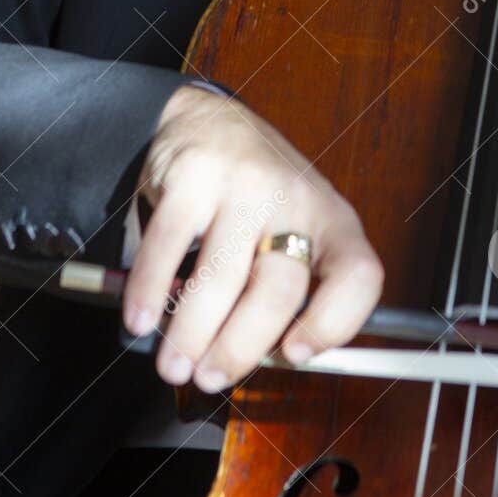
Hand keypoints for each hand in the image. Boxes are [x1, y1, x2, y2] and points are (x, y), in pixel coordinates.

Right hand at [123, 84, 382, 392]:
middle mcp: (295, 199)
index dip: (335, 323)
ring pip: (221, 277)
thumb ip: (289, 290)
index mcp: (332, 220)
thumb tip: (261, 363)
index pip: (357, 275)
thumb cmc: (256, 194)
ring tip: (172, 365)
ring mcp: (245, 183)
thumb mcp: (294, 227)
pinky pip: (168, 246)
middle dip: (239, 348)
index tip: (296, 356)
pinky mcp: (194, 175)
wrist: (207, 118)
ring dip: (190, 333)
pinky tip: (140, 319)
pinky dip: (149, 291)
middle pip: (279, 290)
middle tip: (210, 377)